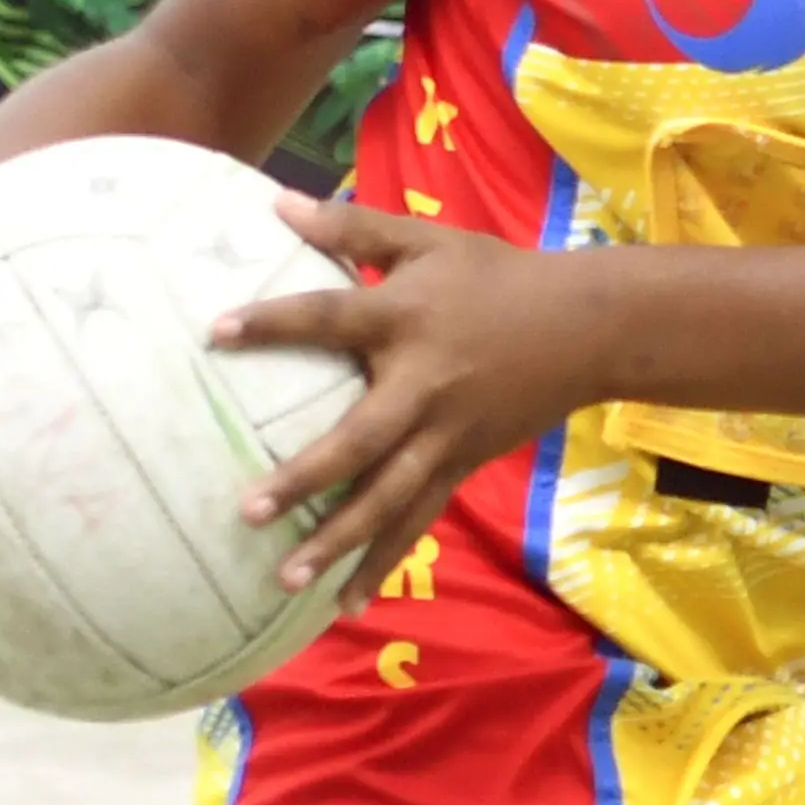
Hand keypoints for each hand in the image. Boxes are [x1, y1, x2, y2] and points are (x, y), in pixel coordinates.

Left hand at [215, 198, 596, 610]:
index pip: (331, 317)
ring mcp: (447, 433)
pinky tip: (347, 602)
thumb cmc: (497, 276)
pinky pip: (418, 518)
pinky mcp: (462, 462)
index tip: (216, 332)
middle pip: (359, 439)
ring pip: (389, 497)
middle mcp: (424, 384)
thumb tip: (278, 202)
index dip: (275, 323)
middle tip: (248, 509)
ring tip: (286, 577)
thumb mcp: (431, 240)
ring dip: (339, 541)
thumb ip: (355, 227)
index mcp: (408, 318)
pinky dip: (384, 560)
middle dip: (305, 478)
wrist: (588, 327)